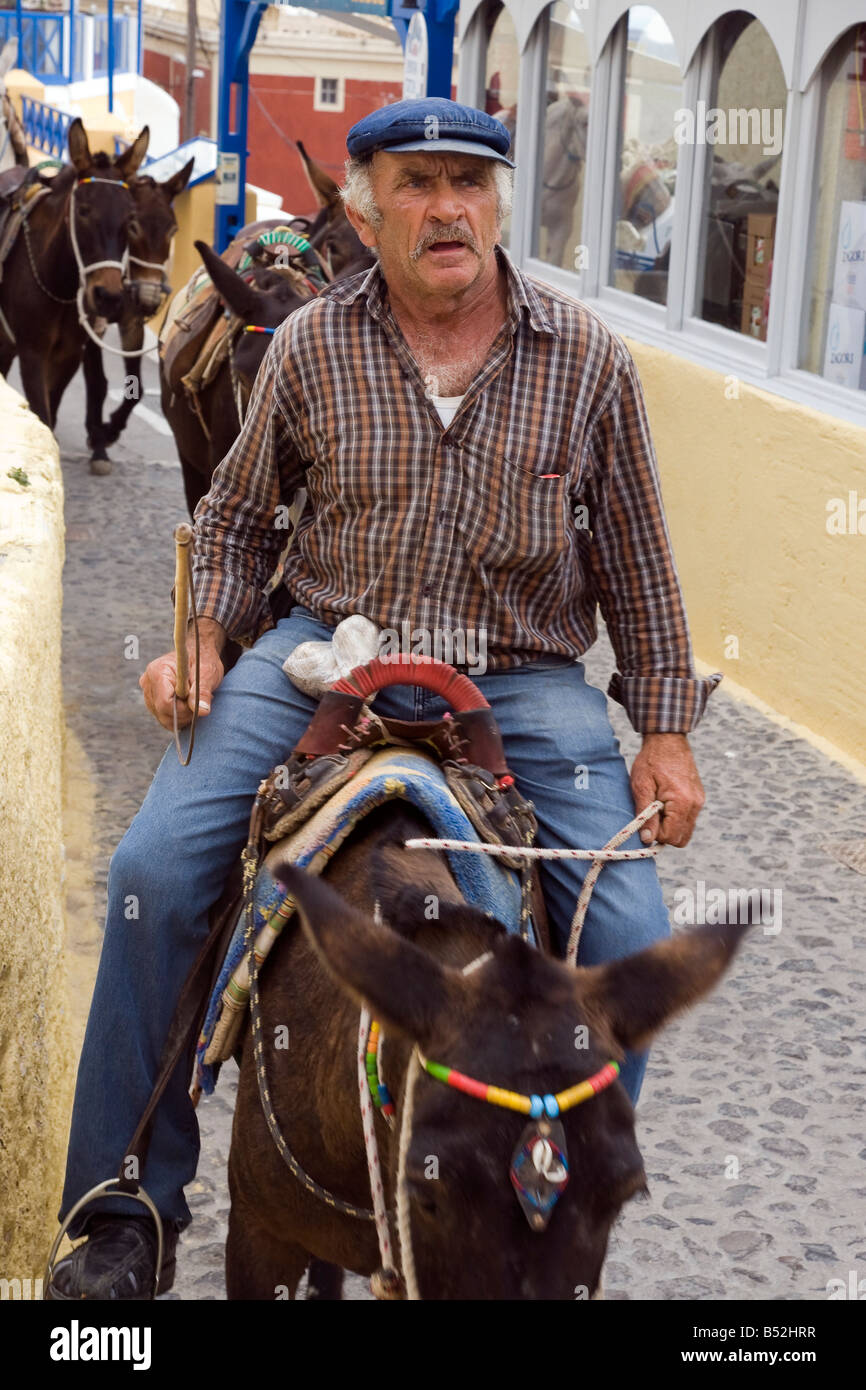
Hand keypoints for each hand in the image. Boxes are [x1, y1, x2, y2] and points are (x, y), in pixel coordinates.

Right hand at [139, 631, 224, 730]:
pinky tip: (187, 703)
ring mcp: (148, 692)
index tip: (197, 702)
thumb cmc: (202, 659)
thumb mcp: (207, 672)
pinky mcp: (152, 700)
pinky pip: (165, 718)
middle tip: (199, 700)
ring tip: (194, 699)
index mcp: (158, 671)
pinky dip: (179, 716)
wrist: (198, 653)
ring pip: (164, 718)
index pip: (165, 703)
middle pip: (163, 713)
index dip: (183, 709)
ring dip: (183, 715)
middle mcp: (148, 682)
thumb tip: (202, 710)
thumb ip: (203, 691)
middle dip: (184, 713)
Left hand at [630, 732, 704, 847]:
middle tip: (650, 817)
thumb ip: (645, 814)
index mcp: (682, 802)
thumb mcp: (642, 786)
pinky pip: (688, 820)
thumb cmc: (651, 761)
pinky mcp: (698, 799)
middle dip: (663, 834)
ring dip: (669, 827)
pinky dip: (675, 819)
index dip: (654, 834)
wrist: (667, 740)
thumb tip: (647, 838)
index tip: (644, 821)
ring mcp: (699, 802)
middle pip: (681, 839)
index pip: (671, 837)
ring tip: (656, 808)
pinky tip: (664, 803)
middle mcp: (695, 804)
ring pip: (686, 831)